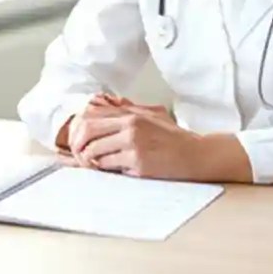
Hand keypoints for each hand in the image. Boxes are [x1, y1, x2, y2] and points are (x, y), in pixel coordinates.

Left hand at [57, 94, 174, 166]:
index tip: (76, 139)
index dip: (77, 129)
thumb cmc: (174, 138)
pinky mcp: (138, 164)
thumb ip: (128, 111)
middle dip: (76, 144)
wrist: (196, 155)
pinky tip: (109, 169)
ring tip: (92, 164)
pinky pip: (109, 166)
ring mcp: (133, 145)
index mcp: (131, 115)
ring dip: (89, 159)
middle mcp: (130, 127)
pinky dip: (104, 168)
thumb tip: (103, 105)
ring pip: (94, 151)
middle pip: (87, 130)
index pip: (91, 116)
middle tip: (77, 154)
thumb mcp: (151, 116)